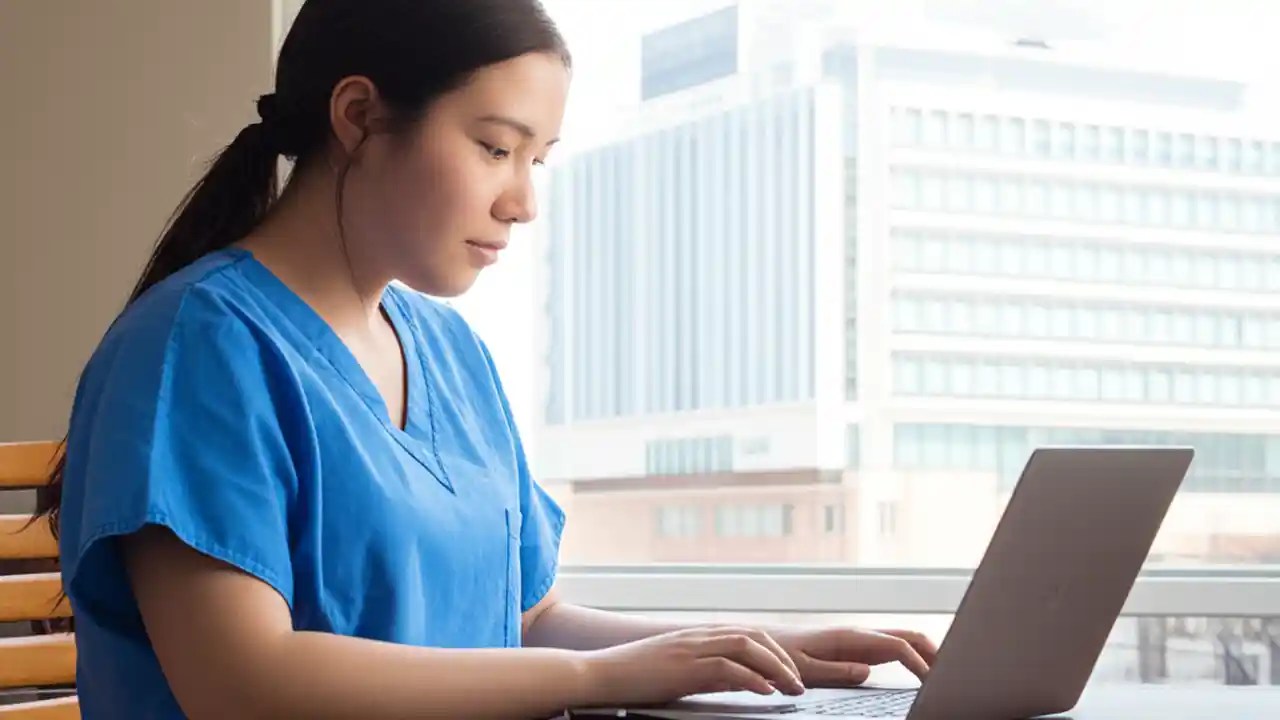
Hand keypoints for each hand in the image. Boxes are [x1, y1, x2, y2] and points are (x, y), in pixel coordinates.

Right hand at [580, 626, 806, 708]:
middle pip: (754, 636)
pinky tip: (765, 691)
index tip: (791, 672)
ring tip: (792, 688)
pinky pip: (727, 667)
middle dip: (783, 658)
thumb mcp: (680, 672)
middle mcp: (698, 636)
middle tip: (799, 682)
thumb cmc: (635, 677)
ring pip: (747, 646)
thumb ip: (711, 673)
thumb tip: (743, 682)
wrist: (600, 674)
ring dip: (776, 667)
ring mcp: (691, 648)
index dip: (775, 650)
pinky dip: (752, 677)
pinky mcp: (684, 666)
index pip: (748, 633)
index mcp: (698, 635)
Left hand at [771, 627, 938, 687]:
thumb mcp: (803, 667)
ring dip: (928, 652)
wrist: (763, 644)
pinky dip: (914, 655)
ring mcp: (860, 639)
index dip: (921, 664)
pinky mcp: (857, 647)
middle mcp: (859, 634)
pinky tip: (922, 670)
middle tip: (956, 674)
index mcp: (850, 637)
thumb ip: (836, 670)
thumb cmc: (780, 656)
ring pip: (905, 640)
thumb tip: (867, 670)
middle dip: (936, 651)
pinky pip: (893, 648)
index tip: (935, 684)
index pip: (898, 647)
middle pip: (909, 636)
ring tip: (947, 673)